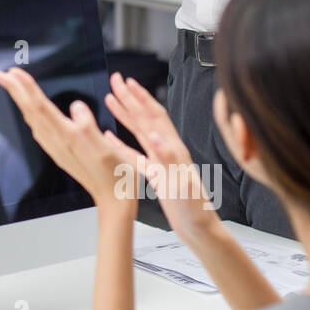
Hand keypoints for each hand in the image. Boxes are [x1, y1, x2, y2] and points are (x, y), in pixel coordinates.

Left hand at [0, 66, 140, 218]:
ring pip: (32, 117)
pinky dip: (31, 112)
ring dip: (21, 98)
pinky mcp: (59, 151)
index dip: (26, 87)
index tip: (13, 72)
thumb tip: (76, 107)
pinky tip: (31, 109)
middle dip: (13, 89)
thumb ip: (87, 124)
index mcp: (67, 136)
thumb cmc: (115, 173)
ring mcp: (55, 147)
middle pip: (29, 109)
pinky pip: (39, 127)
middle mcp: (57, 141)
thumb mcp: (105, 145)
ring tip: (13, 84)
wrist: (113, 198)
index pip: (39, 105)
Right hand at [101, 72, 218, 240]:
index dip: (139, 98)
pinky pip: (134, 153)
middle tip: (116, 80)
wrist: (200, 230)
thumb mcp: (181, 184)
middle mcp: (168, 151)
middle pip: (146, 117)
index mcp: (174, 150)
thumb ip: (169, 159)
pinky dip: (120, 142)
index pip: (154, 117)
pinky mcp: (156, 174)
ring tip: (111, 98)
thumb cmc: (195, 211)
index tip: (126, 83)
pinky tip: (110, 138)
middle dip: (130, 97)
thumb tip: (154, 136)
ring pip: (140, 131)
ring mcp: (161, 161)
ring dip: (125, 113)